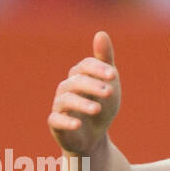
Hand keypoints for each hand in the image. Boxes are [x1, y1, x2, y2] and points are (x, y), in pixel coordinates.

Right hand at [49, 31, 120, 154]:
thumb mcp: (109, 85)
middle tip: (109, 92)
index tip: (113, 75)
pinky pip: (56, 120)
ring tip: (97, 109)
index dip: (98, 69)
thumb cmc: (101, 106)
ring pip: (66, 100)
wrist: (94, 137)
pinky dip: (66, 121)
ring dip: (82, 103)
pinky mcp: (56, 124)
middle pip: (75, 82)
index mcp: (80, 76)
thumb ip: (105, 61)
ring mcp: (60, 106)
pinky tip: (78, 124)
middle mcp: (67, 88)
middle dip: (92, 85)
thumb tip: (101, 33)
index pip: (85, 66)